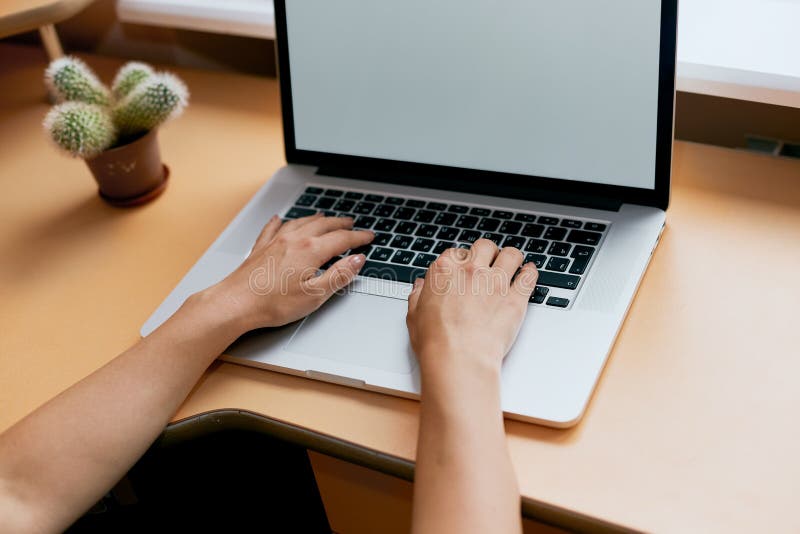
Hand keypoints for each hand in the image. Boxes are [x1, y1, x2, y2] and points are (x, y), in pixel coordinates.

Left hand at [199, 213, 373, 334]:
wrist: (236, 303)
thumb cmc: (272, 303)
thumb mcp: (316, 295)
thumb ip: (339, 275)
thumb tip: (357, 261)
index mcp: (311, 250)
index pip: (342, 239)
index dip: (359, 238)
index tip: (369, 237)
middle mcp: (294, 240)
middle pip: (323, 225)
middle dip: (340, 223)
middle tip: (351, 224)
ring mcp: (275, 241)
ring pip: (301, 222)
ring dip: (317, 218)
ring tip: (325, 217)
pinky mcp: (261, 248)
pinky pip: (273, 227)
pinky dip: (281, 221)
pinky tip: (280, 219)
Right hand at [406, 239, 537, 379]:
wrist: (459, 359)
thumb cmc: (436, 341)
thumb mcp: (414, 315)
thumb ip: (418, 295)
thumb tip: (420, 287)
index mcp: (444, 271)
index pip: (456, 253)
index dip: (461, 260)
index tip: (464, 268)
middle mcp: (471, 270)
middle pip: (485, 247)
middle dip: (487, 253)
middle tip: (488, 262)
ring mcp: (495, 282)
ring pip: (511, 255)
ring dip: (511, 258)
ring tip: (512, 263)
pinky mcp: (515, 297)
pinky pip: (529, 276)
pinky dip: (530, 273)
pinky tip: (529, 272)